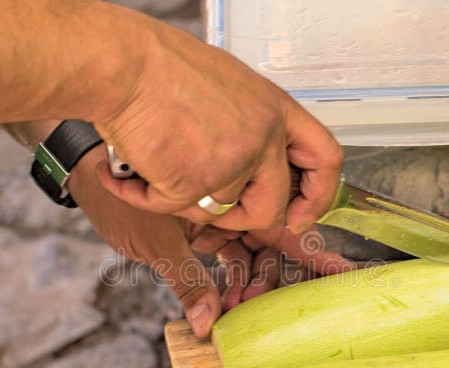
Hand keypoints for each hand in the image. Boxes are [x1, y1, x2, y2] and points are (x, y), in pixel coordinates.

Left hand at [68, 145, 352, 337]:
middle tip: (262, 307)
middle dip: (270, 278)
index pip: (287, 222)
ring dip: (245, 282)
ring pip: (249, 252)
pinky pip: (224, 254)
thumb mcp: (155, 238)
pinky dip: (223, 278)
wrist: (83, 163)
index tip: (344, 272)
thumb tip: (207, 324)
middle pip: (272, 242)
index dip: (315, 250)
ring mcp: (217, 210)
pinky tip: (220, 299)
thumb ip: (187, 281)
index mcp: (236, 186)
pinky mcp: (199, 225)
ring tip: (234, 307)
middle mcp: (234, 196)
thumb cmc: (118, 181)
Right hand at [91, 7, 342, 232]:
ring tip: (153, 163)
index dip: (317, 196)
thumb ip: (252, 128)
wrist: (124, 65)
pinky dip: (144, 196)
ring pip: (217, 213)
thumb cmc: (162, 69)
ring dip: (182, 198)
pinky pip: (174, 209)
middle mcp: (262, 138)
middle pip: (271, 208)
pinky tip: (124, 173)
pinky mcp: (195, 183)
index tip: (301, 216)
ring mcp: (232, 163)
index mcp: (276, 111)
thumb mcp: (230, 89)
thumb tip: (256, 169)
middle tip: (214, 211)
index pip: (325, 160)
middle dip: (241, 220)